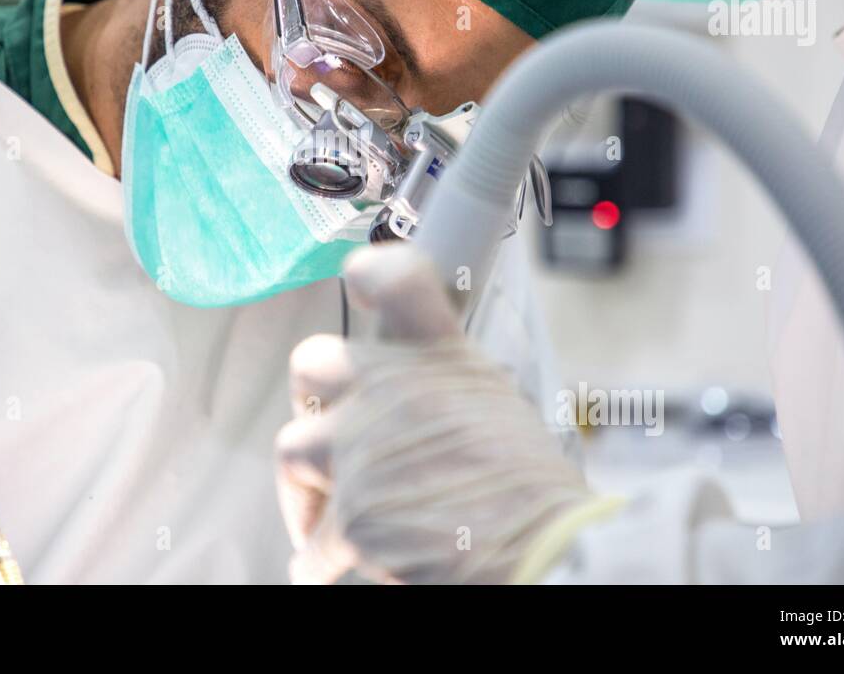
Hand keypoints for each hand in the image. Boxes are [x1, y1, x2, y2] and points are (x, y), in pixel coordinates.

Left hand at [275, 244, 592, 583]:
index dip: (370, 273)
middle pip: (312, 361)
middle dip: (313, 401)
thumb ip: (440, 387)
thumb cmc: (533, 495)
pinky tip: (331, 569)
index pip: (393, 276)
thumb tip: (408, 401)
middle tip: (329, 434)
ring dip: (303, 488)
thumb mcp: (497, 406)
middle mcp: (393, 390)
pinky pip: (313, 540)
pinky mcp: (353, 517)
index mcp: (441, 357)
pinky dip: (318, 560)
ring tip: (323, 519)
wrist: (550, 558)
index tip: (361, 288)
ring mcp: (365, 450)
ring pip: (293, 447)